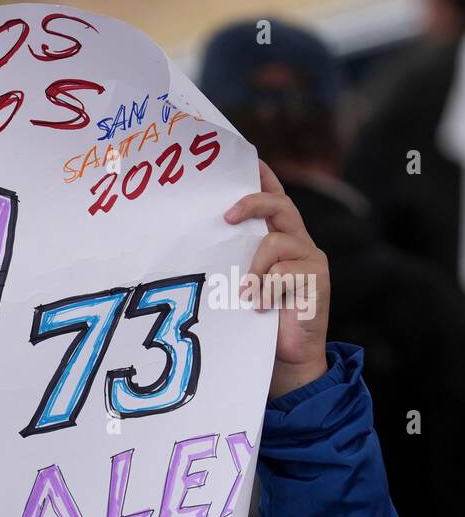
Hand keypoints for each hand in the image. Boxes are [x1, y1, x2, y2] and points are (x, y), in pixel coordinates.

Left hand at [224, 160, 330, 398]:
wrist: (287, 359)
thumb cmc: (257, 321)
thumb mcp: (241, 284)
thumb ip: (233, 260)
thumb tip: (199, 240)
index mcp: (279, 240)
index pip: (274, 199)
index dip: (264, 178)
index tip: (248, 158)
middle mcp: (298, 243)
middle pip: (280, 206)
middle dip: (252, 203)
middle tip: (225, 216)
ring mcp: (310, 260)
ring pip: (275, 242)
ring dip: (254, 266)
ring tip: (245, 293)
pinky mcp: (317, 280)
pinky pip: (285, 272)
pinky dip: (267, 287)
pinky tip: (262, 305)